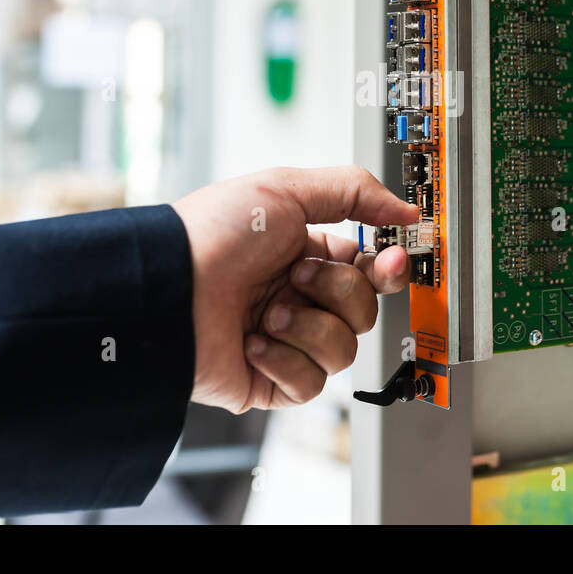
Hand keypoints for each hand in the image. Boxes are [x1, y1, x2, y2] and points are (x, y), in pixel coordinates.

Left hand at [171, 166, 418, 412]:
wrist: (166, 291)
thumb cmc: (212, 236)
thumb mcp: (285, 189)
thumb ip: (354, 191)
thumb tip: (405, 210)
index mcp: (306, 255)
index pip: (369, 270)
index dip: (386, 268)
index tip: (390, 260)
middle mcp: (298, 298)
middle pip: (364, 311)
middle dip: (336, 293)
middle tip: (297, 276)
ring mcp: (285, 341)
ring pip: (344, 350)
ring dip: (308, 327)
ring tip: (266, 313)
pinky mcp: (270, 382)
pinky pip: (311, 384)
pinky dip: (285, 361)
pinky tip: (253, 342)